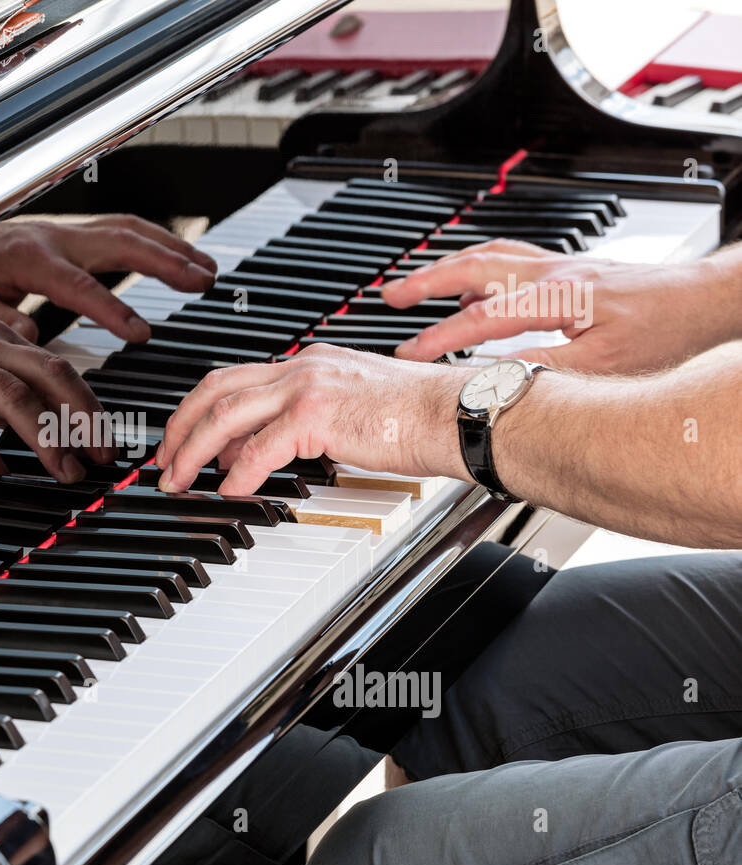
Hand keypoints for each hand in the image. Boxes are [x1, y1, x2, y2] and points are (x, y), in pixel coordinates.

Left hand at [0, 215, 216, 341]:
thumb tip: (29, 337)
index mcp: (28, 259)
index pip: (78, 286)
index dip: (112, 309)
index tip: (140, 333)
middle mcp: (54, 238)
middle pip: (119, 243)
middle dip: (164, 262)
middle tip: (202, 282)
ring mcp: (67, 232)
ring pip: (128, 231)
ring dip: (171, 248)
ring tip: (206, 270)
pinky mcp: (74, 233)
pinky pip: (123, 229)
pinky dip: (157, 240)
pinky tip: (181, 256)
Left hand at [154, 344, 471, 495]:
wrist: (458, 414)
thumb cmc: (419, 419)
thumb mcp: (348, 414)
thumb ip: (303, 426)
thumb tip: (261, 452)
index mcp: (310, 363)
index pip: (235, 379)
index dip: (199, 410)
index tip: (182, 439)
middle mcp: (303, 367)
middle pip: (216, 389)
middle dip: (180, 427)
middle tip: (164, 460)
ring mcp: (309, 386)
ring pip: (227, 415)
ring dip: (194, 451)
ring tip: (180, 480)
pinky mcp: (319, 414)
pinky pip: (262, 446)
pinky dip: (238, 472)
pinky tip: (229, 490)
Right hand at [384, 239, 731, 372]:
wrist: (703, 300)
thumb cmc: (664, 329)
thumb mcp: (603, 363)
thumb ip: (542, 369)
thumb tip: (493, 379)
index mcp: (558, 297)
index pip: (483, 317)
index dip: (441, 337)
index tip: (411, 354)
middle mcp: (553, 273)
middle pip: (474, 267)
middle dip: (425, 281)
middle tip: (391, 296)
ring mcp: (560, 266)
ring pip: (489, 256)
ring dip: (446, 268)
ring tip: (416, 285)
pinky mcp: (568, 269)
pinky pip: (509, 259)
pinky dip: (477, 268)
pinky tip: (471, 284)